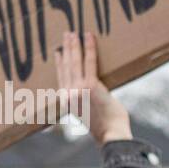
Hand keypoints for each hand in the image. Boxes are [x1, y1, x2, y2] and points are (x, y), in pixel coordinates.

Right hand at [55, 30, 129, 145]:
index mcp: (67, 102)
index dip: (60, 64)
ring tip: (73, 32)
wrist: (109, 134)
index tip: (58, 53)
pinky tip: (89, 37)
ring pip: (74, 62)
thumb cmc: (105, 127)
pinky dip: (89, 48)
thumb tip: (97, 96)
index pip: (61, 78)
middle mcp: (68, 94)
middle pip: (65, 67)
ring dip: (73, 45)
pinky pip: (88, 62)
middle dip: (65, 49)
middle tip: (66, 35)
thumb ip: (88, 102)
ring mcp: (77, 89)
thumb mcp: (90, 115)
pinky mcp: (89, 85)